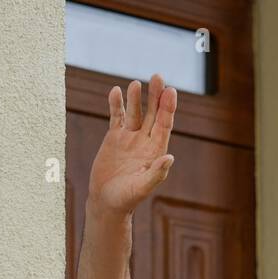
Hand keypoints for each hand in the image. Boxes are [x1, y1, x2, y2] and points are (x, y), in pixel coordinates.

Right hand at [88, 74, 177, 214]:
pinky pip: (116, 117)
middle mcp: (145, 141)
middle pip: (152, 114)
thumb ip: (156, 173)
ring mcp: (130, 138)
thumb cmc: (127, 198)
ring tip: (136, 84)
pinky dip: (116, 105)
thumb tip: (170, 158)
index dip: (167, 108)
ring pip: (135, 113)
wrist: (107, 202)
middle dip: (155, 96)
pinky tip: (115, 91)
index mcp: (156, 151)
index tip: (170, 91)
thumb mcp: (142, 187)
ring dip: (136, 98)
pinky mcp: (114, 138)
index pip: (164, 125)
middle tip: (157, 77)